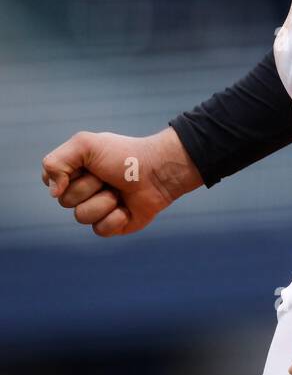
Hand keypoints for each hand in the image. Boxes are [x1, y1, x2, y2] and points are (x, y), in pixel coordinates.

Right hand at [41, 126, 202, 236]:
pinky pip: (99, 230)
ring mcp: (97, 209)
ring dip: (103, 202)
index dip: (66, 175)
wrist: (158, 171)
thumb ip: (56, 162)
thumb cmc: (124, 155)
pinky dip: (115, 218)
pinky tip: (126, 208)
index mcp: (75, 171)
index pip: (51, 181)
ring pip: (81, 216)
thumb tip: (53, 193)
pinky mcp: (111, 225)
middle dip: (89, 187)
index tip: (87, 163)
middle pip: (65, 200)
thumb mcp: (86, 145)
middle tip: (108, 176)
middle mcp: (83, 191)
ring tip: (119, 191)